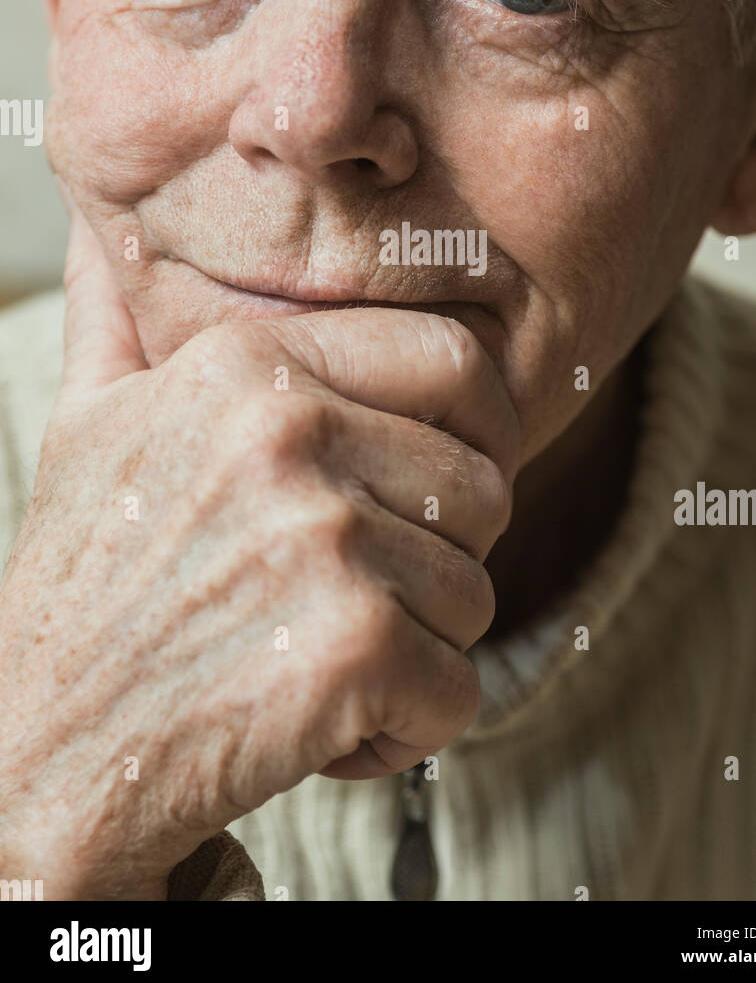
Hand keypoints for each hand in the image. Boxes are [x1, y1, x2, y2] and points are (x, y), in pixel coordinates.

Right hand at [0, 208, 519, 898]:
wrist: (40, 754)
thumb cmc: (86, 587)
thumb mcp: (89, 426)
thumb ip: (118, 319)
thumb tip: (105, 228)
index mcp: (245, 366)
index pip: (456, 363)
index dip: (478, 433)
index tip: (442, 488)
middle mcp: (288, 436)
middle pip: (482, 483)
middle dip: (442, 555)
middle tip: (361, 595)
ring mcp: (324, 541)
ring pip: (476, 591)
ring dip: (416, 647)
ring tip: (319, 655)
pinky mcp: (351, 650)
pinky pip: (460, 689)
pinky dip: (405, 728)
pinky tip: (322, 724)